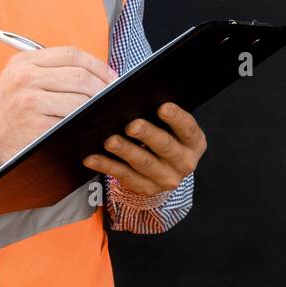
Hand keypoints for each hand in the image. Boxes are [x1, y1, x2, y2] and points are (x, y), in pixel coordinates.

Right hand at [0, 46, 115, 166]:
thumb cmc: (7, 109)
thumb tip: (93, 71)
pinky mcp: (37, 125)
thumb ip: (48, 69)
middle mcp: (25, 78)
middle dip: (103, 86)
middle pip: (80, 75)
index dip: (97, 64)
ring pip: (80, 98)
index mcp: (23, 62)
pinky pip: (72, 119)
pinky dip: (85, 121)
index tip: (110, 76)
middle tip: (111, 95)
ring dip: (97, 105)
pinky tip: (89, 123)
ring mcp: (30, 101)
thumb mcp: (18, 79)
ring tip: (102, 109)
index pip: (71, 54)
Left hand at [81, 102, 205, 197]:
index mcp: (194, 142)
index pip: (188, 128)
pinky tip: (91, 157)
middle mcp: (184, 162)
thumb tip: (135, 97)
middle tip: (131, 125)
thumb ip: (159, 112)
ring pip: (143, 163)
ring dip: (125, 151)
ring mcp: (166, 179)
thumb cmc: (163, 133)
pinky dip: (106, 166)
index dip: (176, 118)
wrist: (162, 167)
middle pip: (165, 146)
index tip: (163, 107)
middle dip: (147, 134)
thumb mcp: (169, 125)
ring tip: (109, 140)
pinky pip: (124, 176)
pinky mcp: (146, 189)